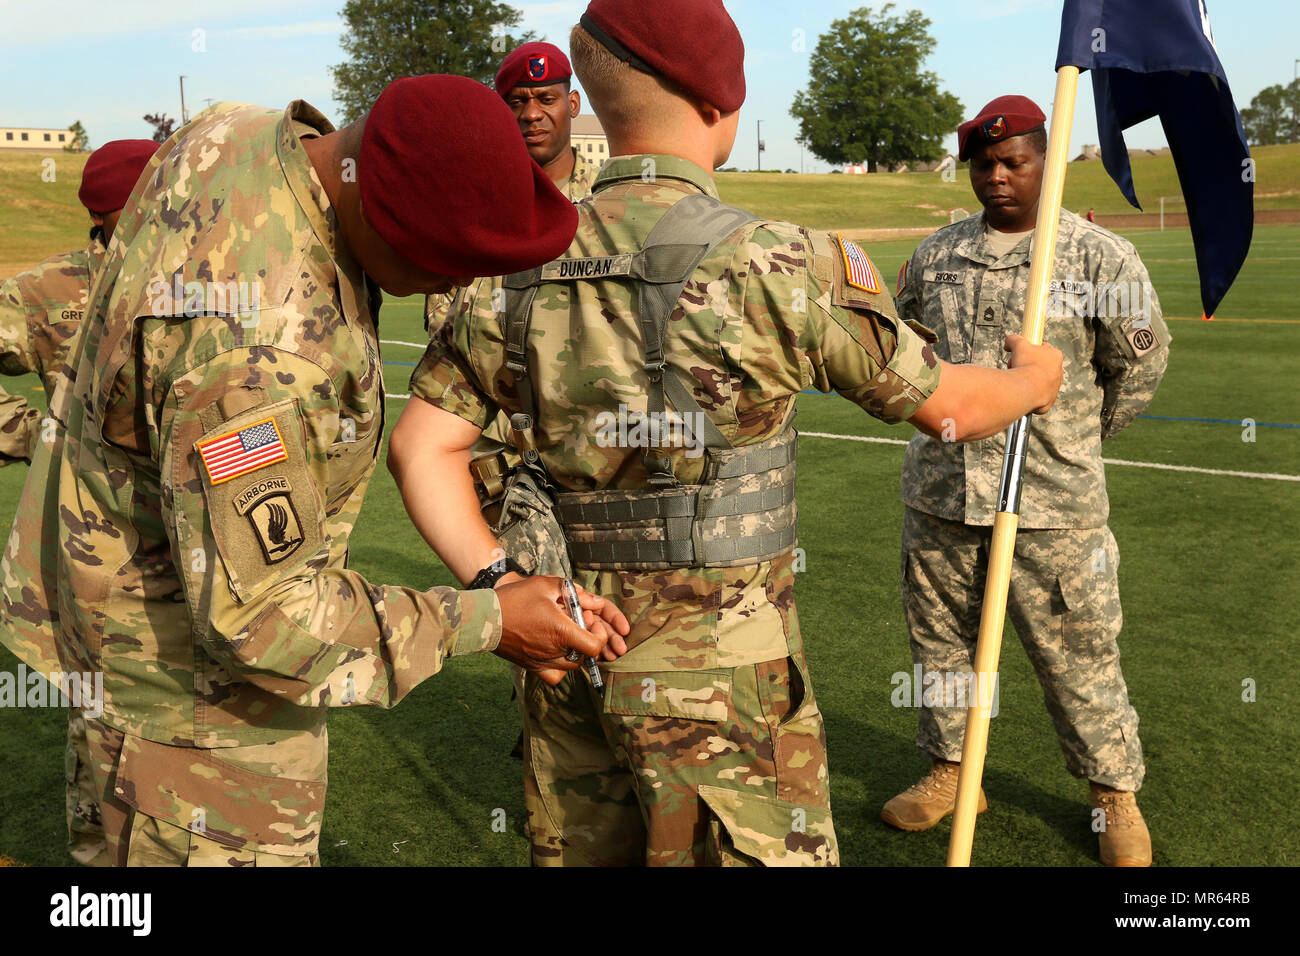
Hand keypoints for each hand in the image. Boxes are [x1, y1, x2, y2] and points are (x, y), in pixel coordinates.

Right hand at [493, 576, 630, 684]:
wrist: (483, 618)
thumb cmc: (513, 599)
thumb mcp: (544, 585)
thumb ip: (574, 592)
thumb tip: (596, 602)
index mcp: (561, 632)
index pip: (596, 647)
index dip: (600, 636)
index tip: (591, 622)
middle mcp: (554, 652)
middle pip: (586, 656)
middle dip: (587, 640)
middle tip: (577, 623)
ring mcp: (542, 662)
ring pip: (572, 666)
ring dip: (575, 652)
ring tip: (565, 635)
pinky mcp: (531, 667)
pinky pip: (554, 675)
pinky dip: (560, 667)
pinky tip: (555, 652)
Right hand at [1004, 334, 1062, 414]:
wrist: (1027, 389)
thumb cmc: (1026, 365)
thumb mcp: (1018, 344)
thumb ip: (1014, 339)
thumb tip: (1009, 340)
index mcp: (1055, 355)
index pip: (1044, 349)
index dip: (1030, 351)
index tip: (1022, 353)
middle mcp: (1059, 371)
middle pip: (1040, 366)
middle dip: (1027, 366)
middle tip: (1016, 367)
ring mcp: (1055, 387)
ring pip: (1039, 381)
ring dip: (1028, 380)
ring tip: (1017, 380)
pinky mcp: (1049, 400)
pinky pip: (1038, 396)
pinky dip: (1029, 394)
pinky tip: (1020, 392)